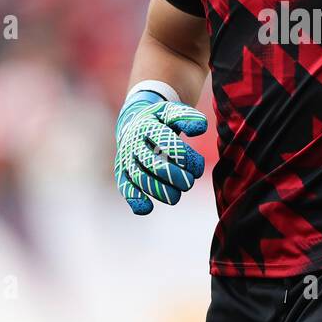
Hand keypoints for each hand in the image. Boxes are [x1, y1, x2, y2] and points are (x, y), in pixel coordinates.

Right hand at [114, 94, 207, 214]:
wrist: (133, 123)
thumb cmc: (160, 121)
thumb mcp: (173, 113)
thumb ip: (187, 117)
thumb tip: (200, 128)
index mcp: (147, 125)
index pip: (165, 142)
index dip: (183, 156)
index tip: (197, 168)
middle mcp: (133, 142)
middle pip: (152, 163)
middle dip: (173, 176)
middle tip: (188, 183)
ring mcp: (126, 158)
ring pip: (139, 177)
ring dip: (159, 190)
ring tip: (175, 197)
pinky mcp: (121, 172)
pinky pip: (124, 186)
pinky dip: (134, 198)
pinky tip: (147, 208)